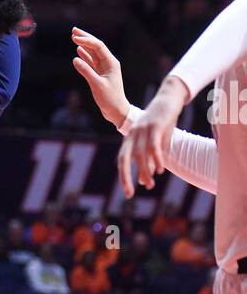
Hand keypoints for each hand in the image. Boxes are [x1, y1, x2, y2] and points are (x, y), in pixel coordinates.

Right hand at [71, 27, 128, 126]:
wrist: (116, 111)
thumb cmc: (110, 99)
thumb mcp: (97, 85)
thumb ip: (86, 71)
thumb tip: (75, 59)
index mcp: (111, 63)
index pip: (98, 47)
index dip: (86, 41)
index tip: (74, 38)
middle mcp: (108, 63)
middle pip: (96, 47)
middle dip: (85, 38)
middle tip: (73, 30)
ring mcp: (104, 69)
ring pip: (93, 53)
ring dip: (84, 45)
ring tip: (74, 37)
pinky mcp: (100, 75)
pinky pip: (91, 62)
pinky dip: (85, 55)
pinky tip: (78, 50)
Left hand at [117, 76, 189, 196]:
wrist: (170, 99)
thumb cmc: (162, 123)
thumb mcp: (155, 144)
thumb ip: (148, 161)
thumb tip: (143, 181)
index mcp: (130, 139)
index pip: (122, 161)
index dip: (123, 178)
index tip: (128, 194)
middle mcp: (133, 134)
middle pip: (124, 159)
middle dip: (125, 177)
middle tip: (130, 194)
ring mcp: (143, 129)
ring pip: (140, 154)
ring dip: (144, 171)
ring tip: (151, 184)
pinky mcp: (155, 125)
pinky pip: (153, 145)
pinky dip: (156, 158)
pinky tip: (160, 170)